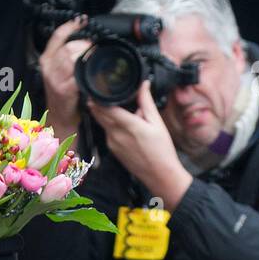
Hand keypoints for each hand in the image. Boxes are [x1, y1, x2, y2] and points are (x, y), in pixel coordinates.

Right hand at [38, 15, 86, 141]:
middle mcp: (48, 68)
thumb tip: (84, 44)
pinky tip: (93, 72)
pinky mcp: (64, 89)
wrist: (59, 118)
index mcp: (46, 60)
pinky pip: (77, 74)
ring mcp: (55, 79)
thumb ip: (67, 58)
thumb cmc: (63, 95)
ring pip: (71, 58)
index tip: (81, 20)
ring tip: (94, 59)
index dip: (70, 26)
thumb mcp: (59, 73)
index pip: (57, 36)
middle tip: (94, 49)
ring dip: (86, 57)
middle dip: (84, 45)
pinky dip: (87, 72)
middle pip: (67, 47)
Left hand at [86, 81, 192, 210]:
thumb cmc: (162, 149)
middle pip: (99, 114)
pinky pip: (107, 132)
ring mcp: (112, 143)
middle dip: (96, 102)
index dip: (98, 97)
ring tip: (111, 103)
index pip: (105, 107)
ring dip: (103, 113)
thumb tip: (144, 84)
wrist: (160, 175)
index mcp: (128, 125)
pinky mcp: (112, 149)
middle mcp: (116, 134)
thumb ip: (146, 102)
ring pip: (102, 123)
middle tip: (99, 91)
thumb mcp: (157, 123)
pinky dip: (110, 124)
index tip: (97, 87)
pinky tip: (121, 122)